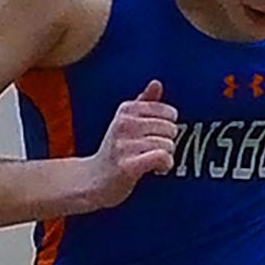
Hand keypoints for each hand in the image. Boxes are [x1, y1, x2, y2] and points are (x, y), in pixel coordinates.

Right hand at [87, 80, 176, 205]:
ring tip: (151, 162)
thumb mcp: (126, 121)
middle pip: (171, 129)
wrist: (93, 181)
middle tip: (152, 152)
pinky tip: (156, 170)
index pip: (169, 112)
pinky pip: (162, 157)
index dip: (168, 128)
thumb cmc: (115, 151)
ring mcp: (125, 144)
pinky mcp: (128, 165)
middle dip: (167, 143)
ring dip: (166, 157)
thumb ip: (144, 103)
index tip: (156, 137)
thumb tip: (157, 83)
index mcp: (126, 110)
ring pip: (168, 145)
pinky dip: (165, 166)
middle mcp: (124, 123)